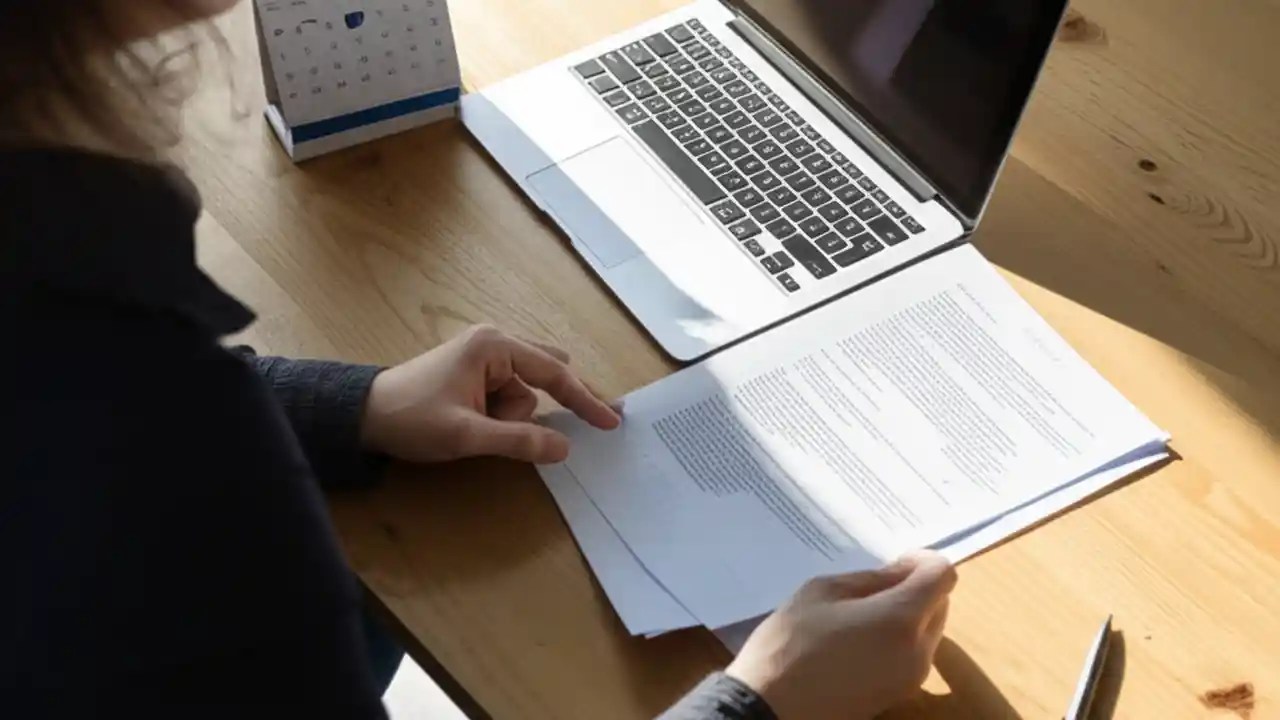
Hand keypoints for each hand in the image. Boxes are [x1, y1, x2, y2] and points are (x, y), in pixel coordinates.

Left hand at [360, 325, 620, 463]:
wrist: (363, 416)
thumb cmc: (412, 419)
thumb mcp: (466, 435)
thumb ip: (518, 440)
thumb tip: (564, 448)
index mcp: (494, 346)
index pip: (554, 375)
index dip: (585, 401)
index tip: (611, 422)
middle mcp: (494, 342)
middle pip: (545, 377)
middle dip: (541, 408)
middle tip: (557, 428)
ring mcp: (485, 356)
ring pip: (525, 393)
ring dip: (511, 417)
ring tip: (472, 427)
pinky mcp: (476, 372)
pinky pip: (508, 396)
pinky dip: (503, 415)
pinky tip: (475, 423)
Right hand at [726, 551, 956, 719]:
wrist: (772, 707)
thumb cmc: (790, 642)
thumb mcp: (822, 591)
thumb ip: (870, 579)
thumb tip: (901, 572)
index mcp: (900, 618)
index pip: (942, 575)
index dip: (923, 560)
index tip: (895, 562)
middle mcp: (918, 650)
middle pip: (940, 603)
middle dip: (916, 587)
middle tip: (874, 586)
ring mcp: (912, 677)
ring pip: (929, 630)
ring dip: (908, 614)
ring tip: (862, 614)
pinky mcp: (899, 694)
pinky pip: (914, 654)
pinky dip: (899, 638)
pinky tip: (860, 639)